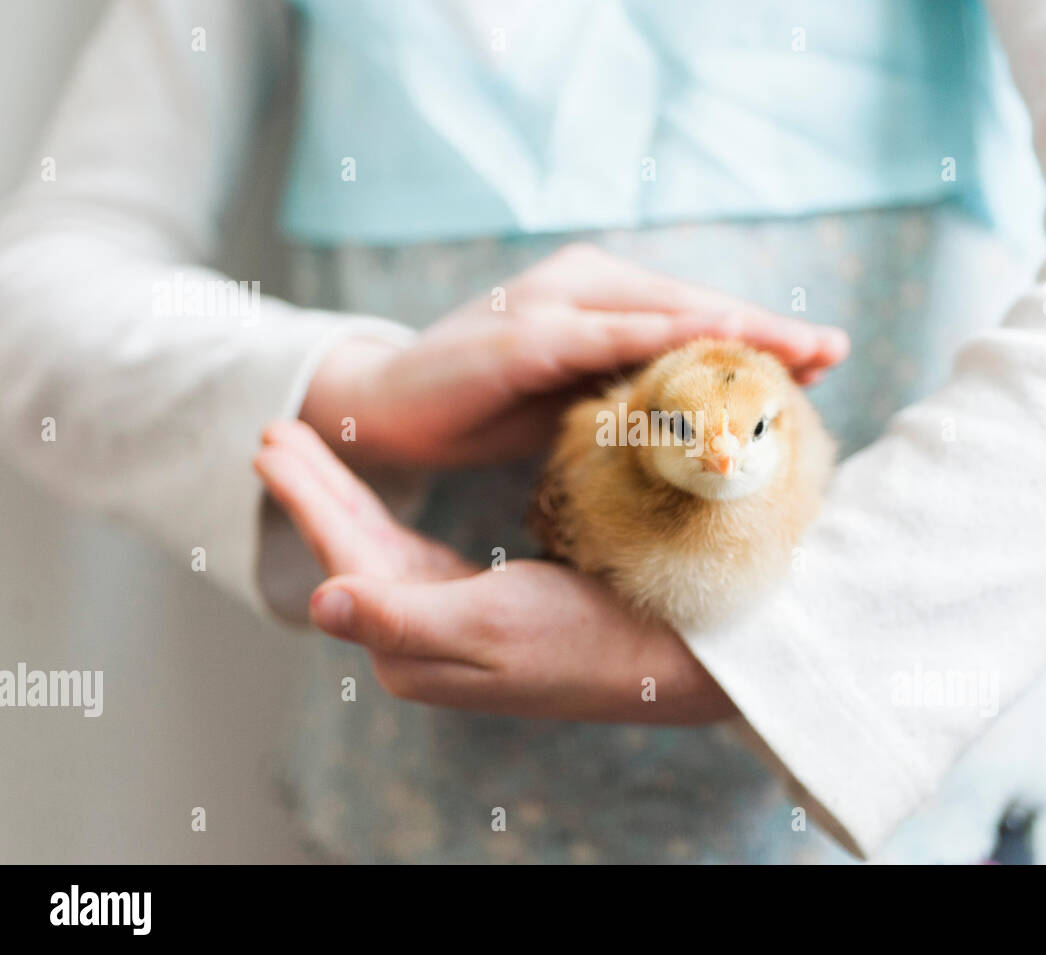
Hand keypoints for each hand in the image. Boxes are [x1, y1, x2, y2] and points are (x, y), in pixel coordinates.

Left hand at [255, 419, 736, 723]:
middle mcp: (420, 642)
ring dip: (345, 498)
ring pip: (380, 550)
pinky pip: (413, 559)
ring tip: (309, 453)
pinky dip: (388, 521)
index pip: (345, 557)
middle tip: (276, 431)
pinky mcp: (480, 611)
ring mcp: (449, 625)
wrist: (665, 660)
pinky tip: (376, 508)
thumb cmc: (585, 639)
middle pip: (354, 550)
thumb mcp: (489, 624)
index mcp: (410, 648)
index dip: (308, 495)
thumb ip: (399, 617)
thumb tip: (320, 602)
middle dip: (317, 488)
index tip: (272, 436)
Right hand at [300, 243, 848, 468]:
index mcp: (598, 299)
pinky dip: (662, 337)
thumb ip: (629, 398)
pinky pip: (605, 332)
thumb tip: (698, 428)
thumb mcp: (574, 402)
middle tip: (832, 350)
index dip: (756, 337)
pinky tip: (711, 344)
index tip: (821, 359)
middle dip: (764, 330)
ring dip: (733, 329)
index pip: (691, 317)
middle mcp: (582, 285)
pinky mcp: (523, 332)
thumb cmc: (485, 408)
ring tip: (798, 349)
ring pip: (661, 312)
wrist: (385, 408)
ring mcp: (553, 302)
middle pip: (691, 306)